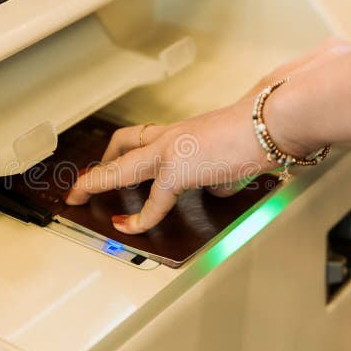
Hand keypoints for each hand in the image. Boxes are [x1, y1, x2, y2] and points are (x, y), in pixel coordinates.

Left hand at [64, 38, 350, 233]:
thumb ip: (220, 174)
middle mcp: (172, 136)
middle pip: (123, 141)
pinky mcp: (176, 171)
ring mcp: (170, 150)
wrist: (271, 122)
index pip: (146, 136)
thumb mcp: (235, 155)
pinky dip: (139, 218)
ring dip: (96, 181)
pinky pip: (151, 201)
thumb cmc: (262, 131)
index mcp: (185, 130)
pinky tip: (129, 228)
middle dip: (102, 160)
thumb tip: (217, 190)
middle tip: (87, 179)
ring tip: (79, 197)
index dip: (126, 149)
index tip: (117, 159)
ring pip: (120, 165)